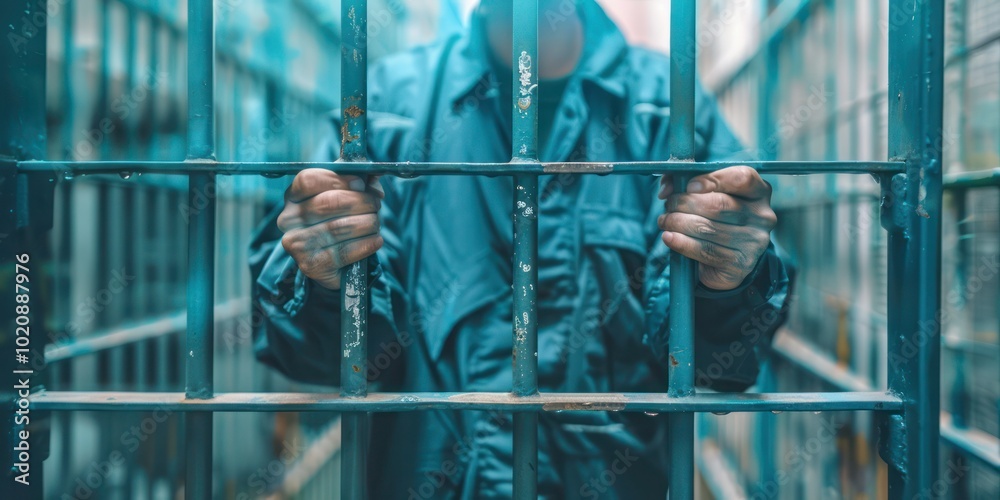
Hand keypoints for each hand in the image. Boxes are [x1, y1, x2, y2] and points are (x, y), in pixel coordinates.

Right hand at [278, 169, 384, 289]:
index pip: (309, 180)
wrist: (332, 264)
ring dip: (367, 223)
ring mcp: (297, 244)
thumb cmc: (338, 222)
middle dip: (361, 201)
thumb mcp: (343, 197)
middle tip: (376, 205)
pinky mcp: (312, 266)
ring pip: (339, 227)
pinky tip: (376, 240)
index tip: (360, 184)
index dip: (339, 179)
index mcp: (292, 197)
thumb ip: (357, 182)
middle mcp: (288, 220)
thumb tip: (374, 177)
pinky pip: (345, 251)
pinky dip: (367, 244)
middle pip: (328, 203)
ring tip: (376, 224)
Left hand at [656, 166, 776, 290]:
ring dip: (677, 222)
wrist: (726, 260)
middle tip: (668, 205)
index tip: (688, 186)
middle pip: (718, 204)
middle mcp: (762, 216)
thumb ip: (686, 181)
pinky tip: (668, 237)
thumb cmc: (715, 218)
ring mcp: (754, 242)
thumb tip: (666, 187)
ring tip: (664, 220)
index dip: (712, 179)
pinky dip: (681, 242)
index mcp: (759, 192)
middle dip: (684, 202)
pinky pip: (704, 251)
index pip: (742, 178)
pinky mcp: (740, 264)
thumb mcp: (707, 194)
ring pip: (707, 228)